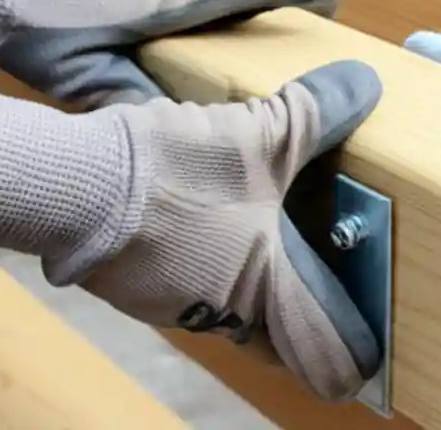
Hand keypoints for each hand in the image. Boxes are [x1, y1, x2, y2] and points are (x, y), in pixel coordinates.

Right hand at [0, 56, 384, 400]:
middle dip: (293, 312)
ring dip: (239, 274)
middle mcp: (220, 313)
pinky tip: (190, 213)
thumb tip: (365, 83)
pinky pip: (178, 279)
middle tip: (312, 278)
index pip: (321, 357)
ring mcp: (168, 304)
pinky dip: (194, 255)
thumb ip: (315, 114)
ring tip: (253, 228)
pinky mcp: (128, 284)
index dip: (348, 358)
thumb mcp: (261, 135)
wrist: (74, 183)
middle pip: (270, 332)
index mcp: (265, 292)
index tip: (366, 354)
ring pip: (221, 302)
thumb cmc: (181, 174)